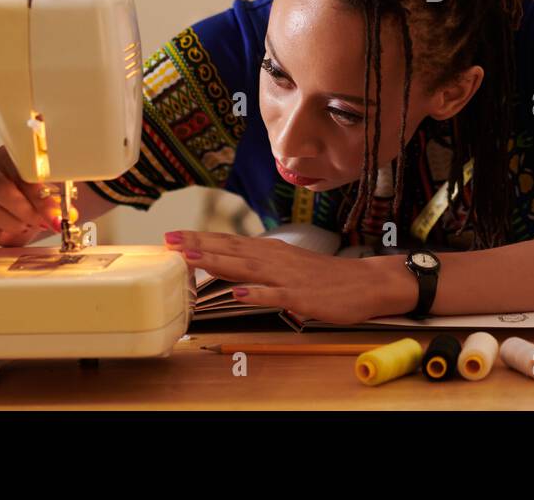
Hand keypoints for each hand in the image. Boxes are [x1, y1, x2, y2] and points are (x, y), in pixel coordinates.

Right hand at [0, 145, 75, 245]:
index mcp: (9, 155)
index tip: (53, 213)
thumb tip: (66, 216)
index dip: (38, 195)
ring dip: (9, 223)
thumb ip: (57, 203)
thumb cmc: (33, 198)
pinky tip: (6, 235)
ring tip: (25, 227)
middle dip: (22, 211)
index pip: (20, 170)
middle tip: (39, 223)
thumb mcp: (50, 195)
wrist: (20, 210)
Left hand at [164, 230, 412, 324]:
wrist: (365, 282)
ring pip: (246, 268)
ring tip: (191, 257)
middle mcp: (274, 259)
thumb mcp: (288, 265)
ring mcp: (287, 277)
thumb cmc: (325, 277)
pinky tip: (238, 293)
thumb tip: (232, 266)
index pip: (228, 241)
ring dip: (217, 262)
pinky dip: (256, 293)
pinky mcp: (301, 296)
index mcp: (270, 252)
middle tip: (168, 240)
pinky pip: (275, 295)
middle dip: (198, 244)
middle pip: (230, 249)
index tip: (171, 236)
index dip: (199, 238)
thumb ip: (260, 264)